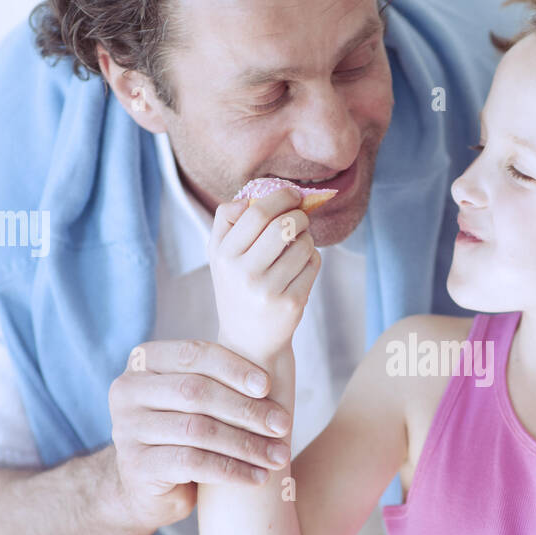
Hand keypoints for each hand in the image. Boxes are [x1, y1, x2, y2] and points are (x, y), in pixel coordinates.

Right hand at [106, 338, 292, 530]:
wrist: (148, 489)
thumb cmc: (185, 434)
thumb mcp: (196, 399)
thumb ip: (219, 378)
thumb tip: (276, 365)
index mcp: (143, 361)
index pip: (193, 354)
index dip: (233, 368)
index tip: (268, 387)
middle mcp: (127, 390)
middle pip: (195, 392)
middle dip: (246, 409)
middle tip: (283, 426)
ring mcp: (126, 428)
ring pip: (197, 430)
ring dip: (246, 444)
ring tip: (279, 455)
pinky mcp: (136, 466)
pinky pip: (193, 464)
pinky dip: (232, 470)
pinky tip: (259, 477)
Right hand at [209, 187, 321, 364]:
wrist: (247, 343)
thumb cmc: (238, 288)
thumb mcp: (221, 256)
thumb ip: (231, 220)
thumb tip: (262, 191)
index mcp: (223, 255)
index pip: (256, 212)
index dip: (280, 197)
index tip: (292, 194)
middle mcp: (243, 272)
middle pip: (283, 224)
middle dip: (299, 215)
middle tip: (301, 218)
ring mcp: (268, 290)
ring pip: (303, 244)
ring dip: (307, 238)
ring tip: (298, 246)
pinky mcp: (291, 303)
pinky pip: (313, 264)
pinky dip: (312, 259)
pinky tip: (300, 268)